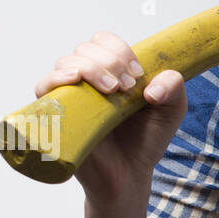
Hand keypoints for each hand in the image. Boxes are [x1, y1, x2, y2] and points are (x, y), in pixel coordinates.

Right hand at [35, 30, 186, 204]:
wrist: (129, 175)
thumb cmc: (146, 141)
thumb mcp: (172, 110)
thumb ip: (174, 87)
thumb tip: (153, 86)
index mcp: (110, 71)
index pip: (104, 41)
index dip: (120, 50)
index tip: (137, 74)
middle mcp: (87, 80)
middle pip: (86, 49)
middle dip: (110, 61)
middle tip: (127, 86)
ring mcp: (70, 96)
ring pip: (67, 62)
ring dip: (91, 68)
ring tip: (112, 91)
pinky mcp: (56, 114)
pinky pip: (44, 86)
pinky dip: (56, 77)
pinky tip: (75, 79)